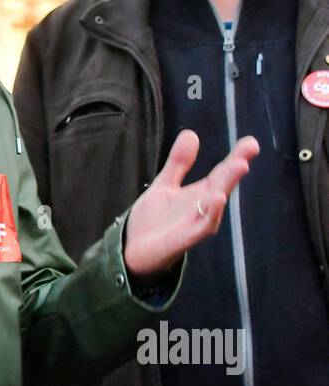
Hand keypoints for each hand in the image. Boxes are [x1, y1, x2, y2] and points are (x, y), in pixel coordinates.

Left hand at [124, 130, 259, 278]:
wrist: (133, 251)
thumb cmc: (155, 220)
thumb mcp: (165, 185)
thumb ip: (178, 163)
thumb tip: (191, 134)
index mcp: (200, 194)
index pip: (222, 173)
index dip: (237, 157)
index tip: (251, 142)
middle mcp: (203, 209)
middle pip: (222, 186)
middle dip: (235, 169)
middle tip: (248, 152)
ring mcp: (195, 225)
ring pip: (215, 206)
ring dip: (226, 187)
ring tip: (238, 167)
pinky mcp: (184, 240)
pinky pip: (202, 227)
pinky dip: (211, 214)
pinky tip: (217, 198)